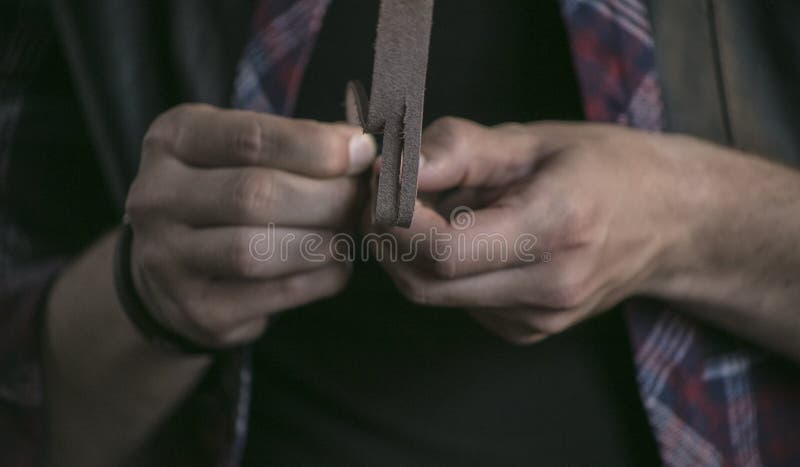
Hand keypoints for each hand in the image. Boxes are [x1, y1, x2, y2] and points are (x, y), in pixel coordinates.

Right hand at [125, 104, 375, 346]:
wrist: (172, 267)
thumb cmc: (224, 192)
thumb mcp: (242, 150)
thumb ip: (296, 142)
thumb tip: (360, 148)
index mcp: (172, 141)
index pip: (249, 139)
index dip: (316, 146)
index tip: (361, 150)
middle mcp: (156, 198)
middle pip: (255, 194)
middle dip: (327, 195)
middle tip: (361, 196)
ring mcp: (168, 260)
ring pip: (260, 250)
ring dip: (324, 239)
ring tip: (348, 229)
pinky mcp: (199, 310)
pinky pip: (277, 292)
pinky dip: (321, 275)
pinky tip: (334, 261)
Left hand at [371, 117, 697, 343]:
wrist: (672, 222)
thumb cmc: (605, 168)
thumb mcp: (533, 140)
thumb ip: (460, 150)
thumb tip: (397, 167)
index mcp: (557, 227)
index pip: (446, 252)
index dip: (397, 222)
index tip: (383, 186)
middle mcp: (550, 286)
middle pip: (429, 283)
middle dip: (392, 240)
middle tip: (392, 196)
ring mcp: (541, 318)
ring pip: (438, 297)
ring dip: (417, 255)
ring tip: (445, 211)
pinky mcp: (531, 331)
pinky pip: (461, 305)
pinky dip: (446, 272)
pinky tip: (473, 239)